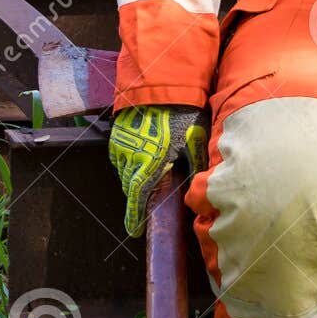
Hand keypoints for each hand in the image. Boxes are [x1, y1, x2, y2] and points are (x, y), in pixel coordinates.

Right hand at [109, 105, 208, 237]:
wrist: (161, 86)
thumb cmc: (182, 114)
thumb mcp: (194, 141)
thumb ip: (194, 166)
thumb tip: (199, 187)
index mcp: (150, 162)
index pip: (139, 196)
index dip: (135, 216)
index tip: (134, 231)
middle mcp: (131, 156)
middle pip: (130, 186)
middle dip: (137, 197)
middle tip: (147, 203)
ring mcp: (122, 144)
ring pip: (124, 171)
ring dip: (133, 179)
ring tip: (148, 179)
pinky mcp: (118, 134)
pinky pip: (119, 157)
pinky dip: (128, 164)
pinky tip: (140, 159)